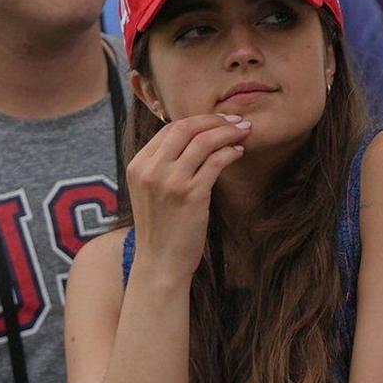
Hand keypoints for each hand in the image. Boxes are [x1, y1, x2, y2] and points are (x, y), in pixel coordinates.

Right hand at [127, 114, 251, 274]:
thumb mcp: (151, 191)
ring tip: (244, 132)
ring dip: (228, 132)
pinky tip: (238, 152)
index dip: (198, 120)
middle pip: (186, 128)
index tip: (218, 120)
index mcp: (138, 165)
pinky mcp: (192, 195)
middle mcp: (151, 170)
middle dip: (215, 120)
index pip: (169, 129)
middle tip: (236, 120)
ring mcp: (170, 182)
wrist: (160, 263)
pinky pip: (216, 162)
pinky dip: (230, 152)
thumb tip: (194, 138)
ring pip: (204, 141)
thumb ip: (163, 165)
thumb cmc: (161, 228)